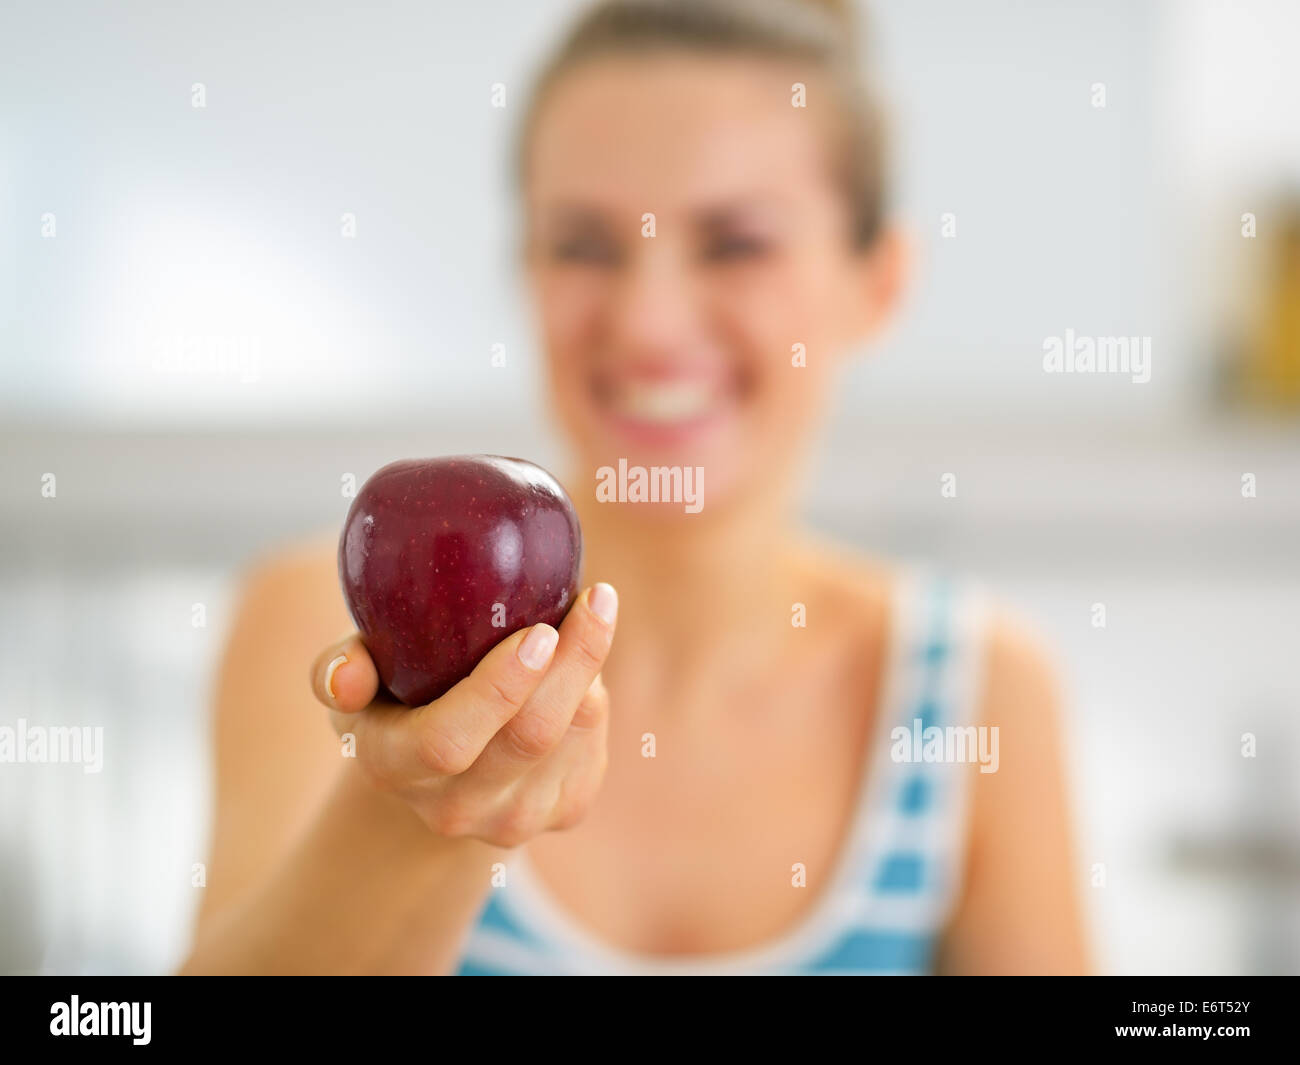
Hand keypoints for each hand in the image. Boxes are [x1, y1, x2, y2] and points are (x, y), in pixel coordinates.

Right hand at [309, 584, 616, 847]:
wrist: (436, 771)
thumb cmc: (393, 696)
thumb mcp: (356, 682)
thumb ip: (339, 671)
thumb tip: (344, 677)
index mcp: (394, 766)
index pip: (448, 741)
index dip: (498, 689)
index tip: (538, 631)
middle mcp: (455, 807)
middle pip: (530, 736)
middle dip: (572, 663)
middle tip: (594, 599)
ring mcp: (513, 819)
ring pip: (573, 736)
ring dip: (591, 668)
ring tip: (591, 611)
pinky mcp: (564, 812)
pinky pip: (594, 746)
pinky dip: (596, 694)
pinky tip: (586, 659)